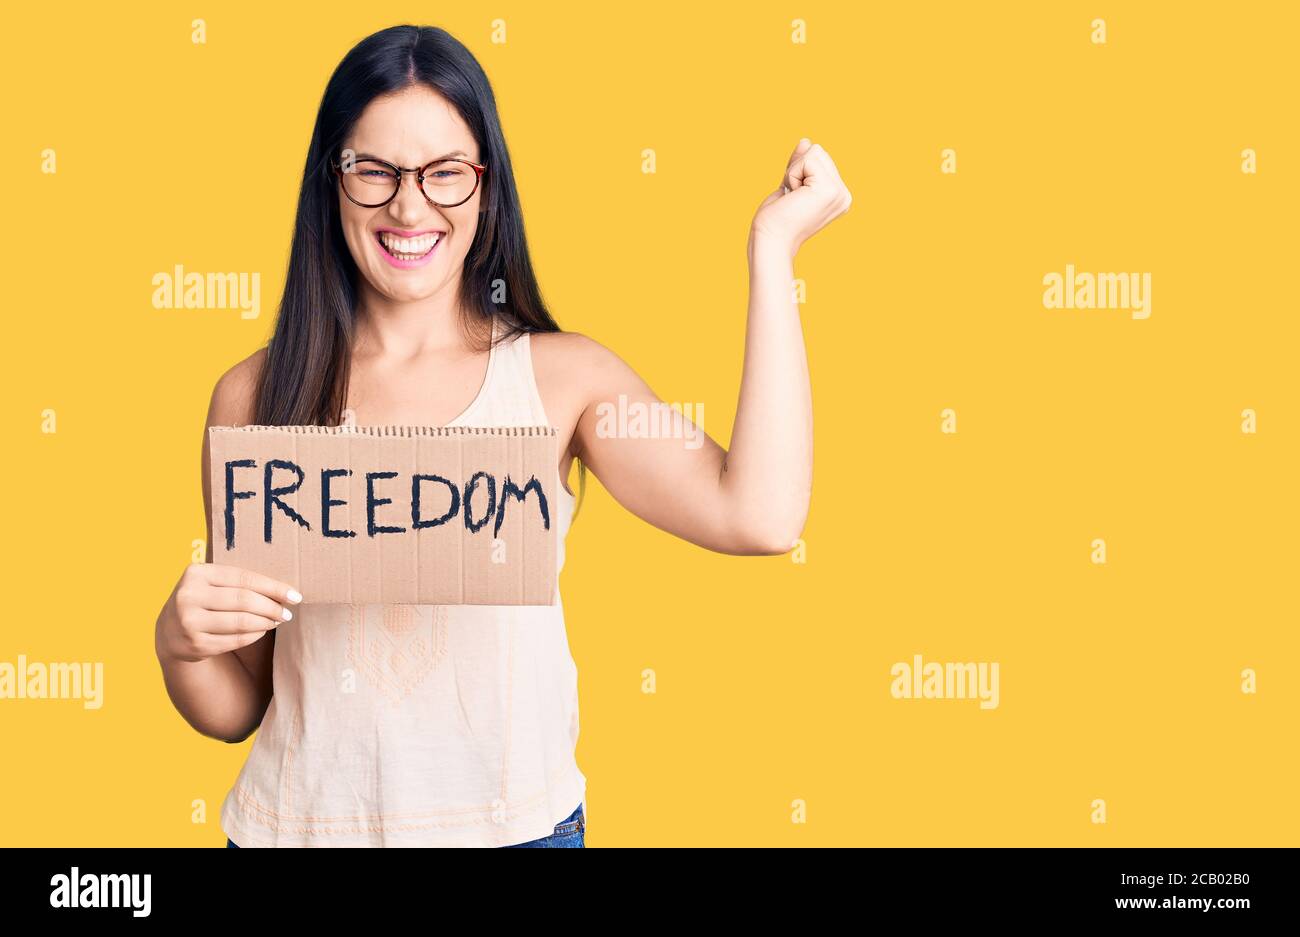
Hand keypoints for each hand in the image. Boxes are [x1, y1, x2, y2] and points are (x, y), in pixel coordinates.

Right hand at [155, 563, 301, 663]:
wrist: (169, 631)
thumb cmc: (202, 600)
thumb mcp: (210, 583)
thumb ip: (237, 582)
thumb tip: (283, 590)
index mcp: (196, 573)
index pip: (244, 578)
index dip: (273, 587)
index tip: (295, 595)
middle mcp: (188, 596)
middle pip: (244, 600)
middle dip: (272, 607)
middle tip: (287, 612)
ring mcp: (189, 622)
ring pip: (241, 622)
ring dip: (266, 622)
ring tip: (277, 621)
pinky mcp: (195, 644)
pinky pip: (235, 639)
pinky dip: (254, 635)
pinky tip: (262, 631)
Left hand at [749, 138, 851, 258]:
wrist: (770, 241)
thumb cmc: (776, 219)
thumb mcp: (790, 184)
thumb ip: (801, 164)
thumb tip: (806, 140)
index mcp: (838, 196)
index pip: (819, 158)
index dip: (798, 170)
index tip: (793, 196)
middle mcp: (844, 195)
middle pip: (819, 151)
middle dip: (796, 169)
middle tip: (792, 198)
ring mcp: (839, 193)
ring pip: (814, 152)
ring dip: (794, 173)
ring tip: (793, 198)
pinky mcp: (830, 189)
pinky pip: (807, 160)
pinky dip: (792, 175)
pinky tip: (793, 197)